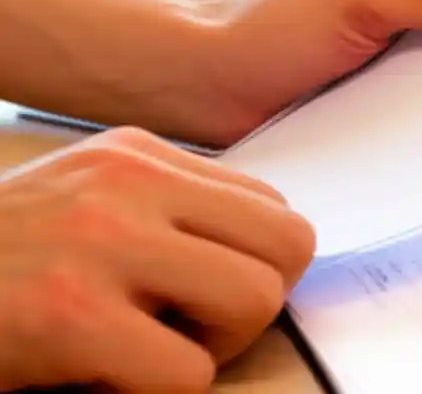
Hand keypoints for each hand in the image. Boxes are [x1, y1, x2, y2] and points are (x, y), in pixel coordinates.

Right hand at [0, 127, 314, 392]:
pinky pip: (189, 371)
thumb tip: (267, 252)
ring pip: (256, 298)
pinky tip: (101, 374)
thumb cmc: (0, 266)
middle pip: (289, 244)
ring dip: (214, 346)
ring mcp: (100, 241)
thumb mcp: (88, 205)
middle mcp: (128, 182)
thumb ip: (172, 214)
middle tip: (188, 331)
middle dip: (253, 304)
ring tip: (147, 350)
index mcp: (138, 154)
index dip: (252, 266)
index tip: (197, 295)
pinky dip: (161, 389)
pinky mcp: (70, 314)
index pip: (274, 206)